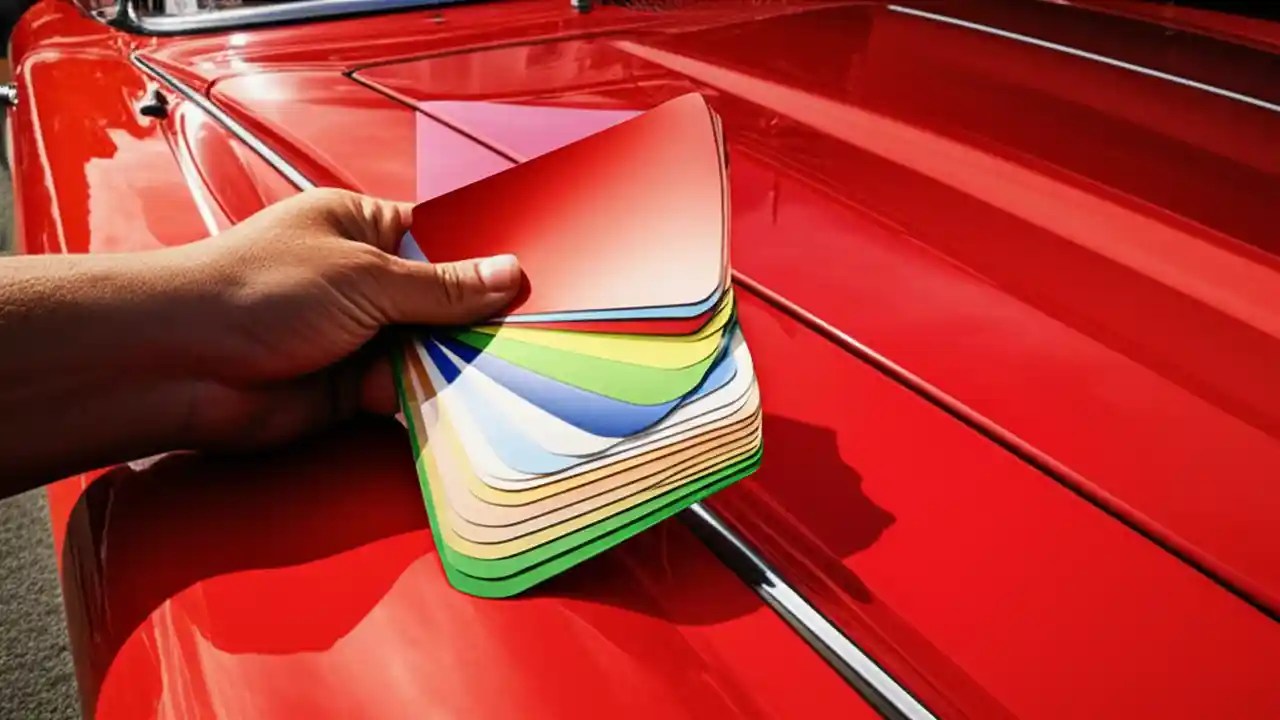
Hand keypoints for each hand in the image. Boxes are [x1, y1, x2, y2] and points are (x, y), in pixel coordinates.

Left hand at [170, 188, 520, 448]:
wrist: (181, 366)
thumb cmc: (251, 290)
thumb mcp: (363, 275)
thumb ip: (441, 285)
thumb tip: (506, 274)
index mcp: (362, 228)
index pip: (440, 239)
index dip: (482, 260)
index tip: (527, 281)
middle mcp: (363, 282)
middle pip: (442, 302)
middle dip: (472, 321)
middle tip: (521, 334)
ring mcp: (358, 337)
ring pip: (429, 353)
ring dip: (451, 365)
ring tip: (493, 371)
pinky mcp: (351, 391)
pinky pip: (407, 394)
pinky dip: (427, 400)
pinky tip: (456, 402)